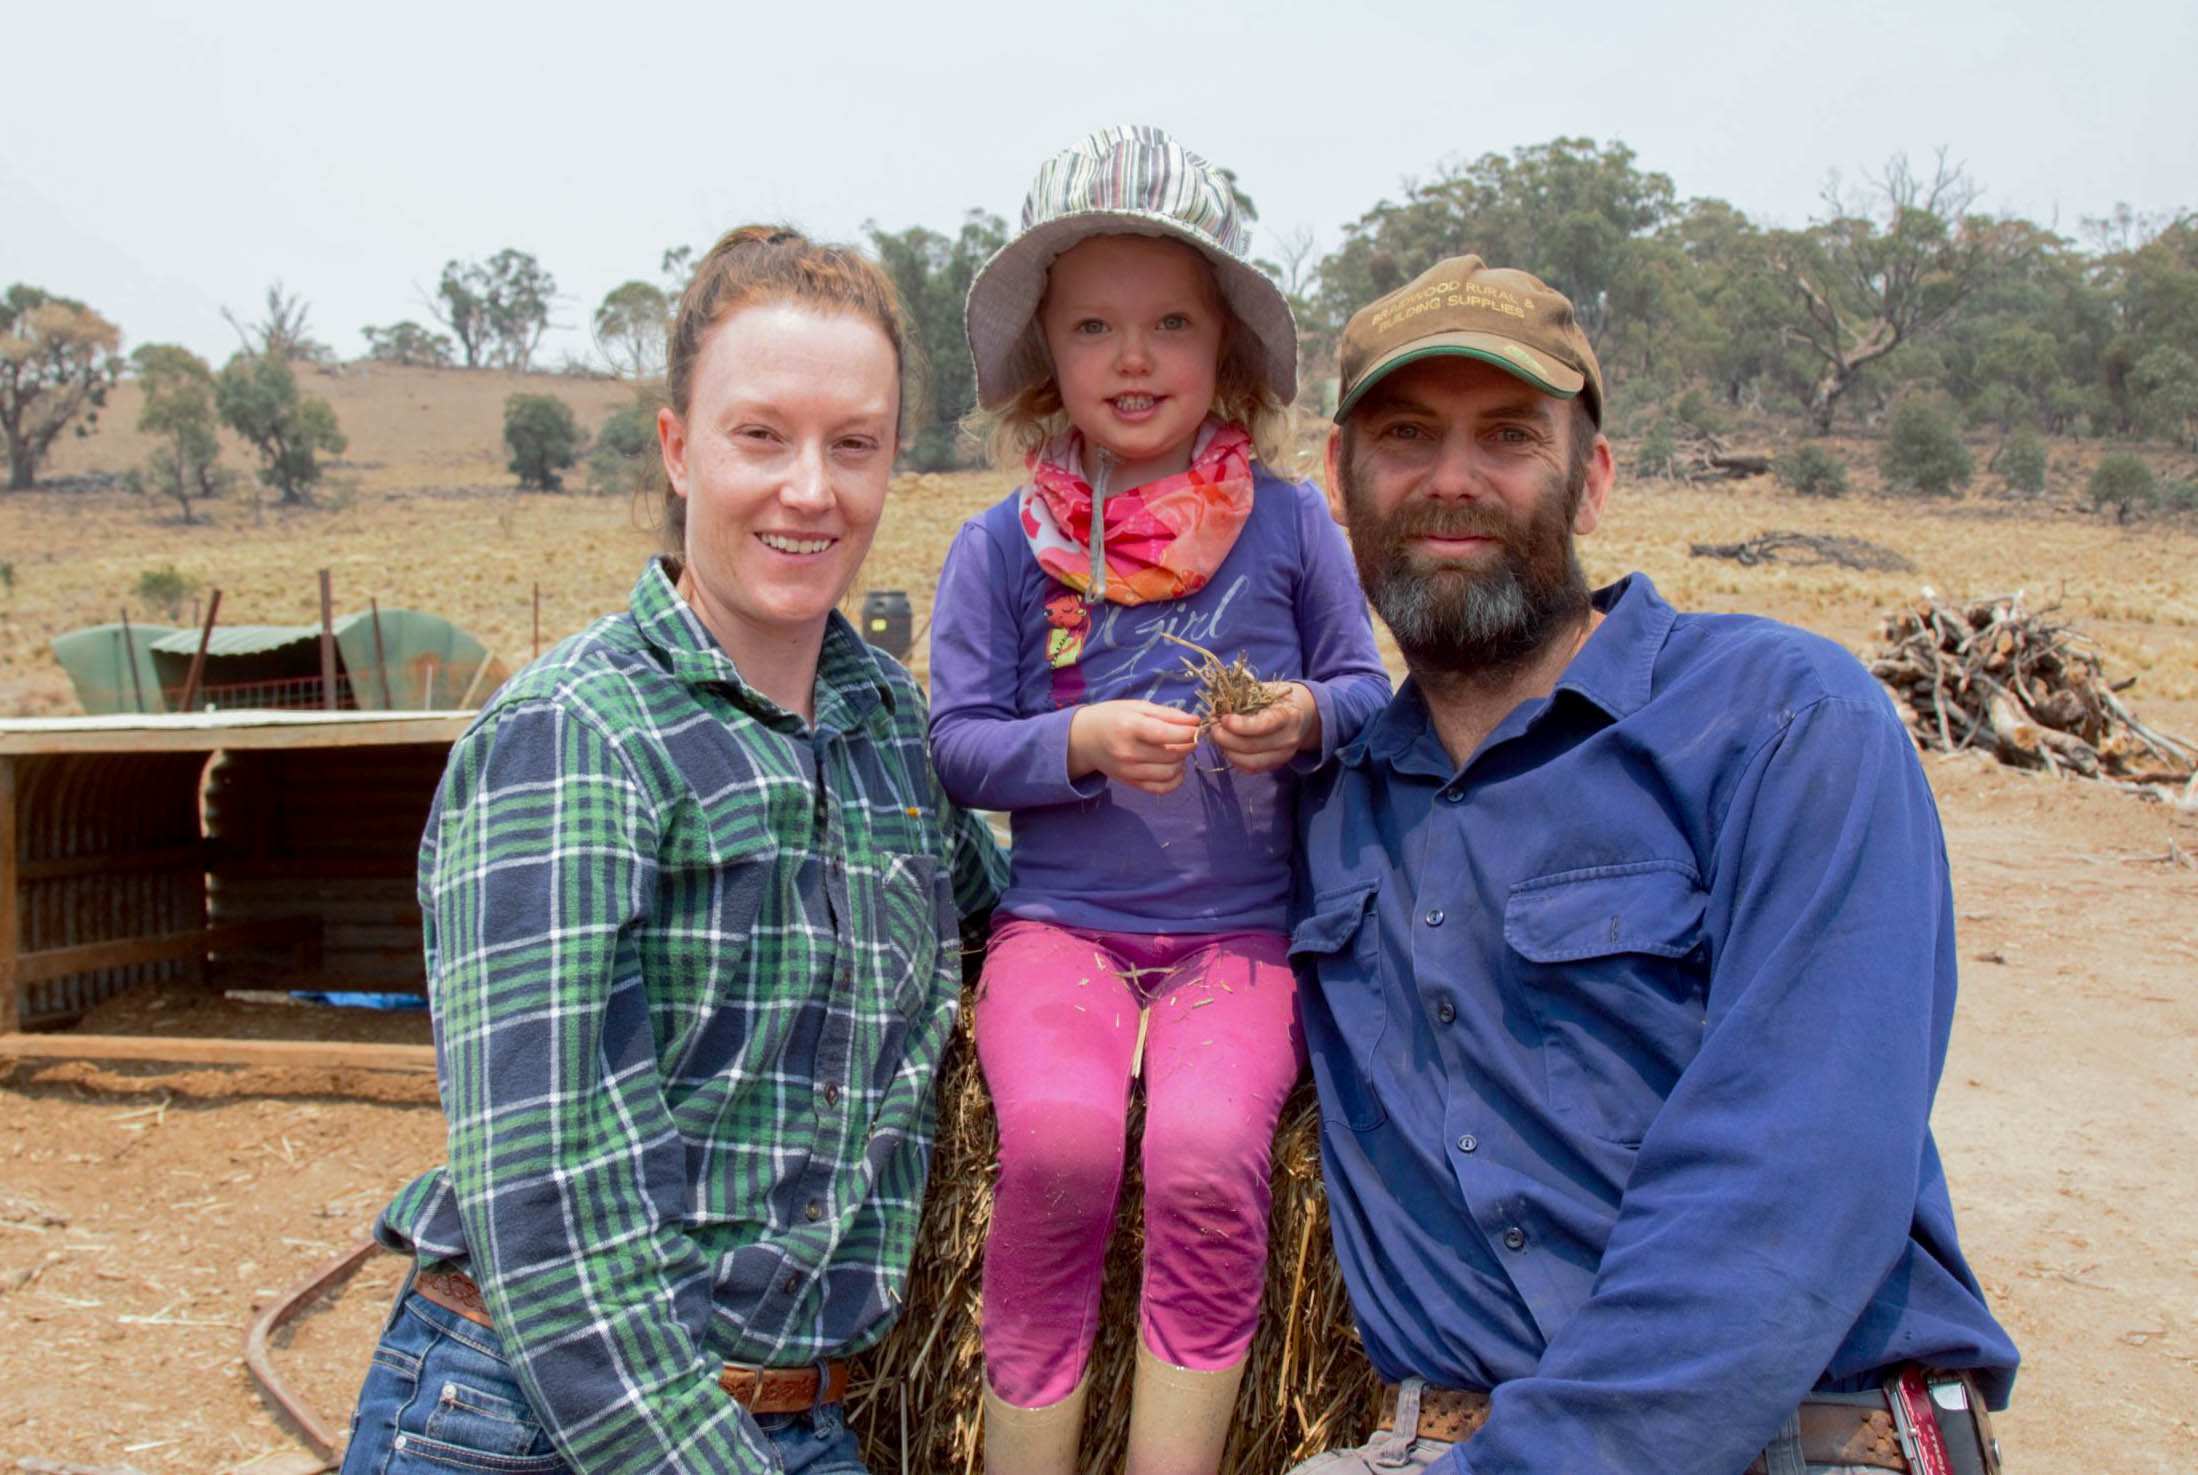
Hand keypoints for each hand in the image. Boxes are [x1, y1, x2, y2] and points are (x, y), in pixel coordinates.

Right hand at [1068, 700, 1200, 794]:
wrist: (1084, 739)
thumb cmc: (1112, 717)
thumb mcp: (1137, 707)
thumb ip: (1167, 714)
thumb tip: (1195, 721)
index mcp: (1128, 727)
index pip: (1166, 734)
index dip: (1188, 733)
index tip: (1195, 727)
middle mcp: (1128, 752)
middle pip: (1172, 755)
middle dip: (1188, 745)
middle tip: (1188, 737)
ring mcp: (1128, 771)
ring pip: (1170, 773)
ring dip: (1183, 762)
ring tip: (1179, 750)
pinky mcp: (1130, 783)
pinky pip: (1161, 789)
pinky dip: (1175, 780)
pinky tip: (1175, 767)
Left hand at [1208, 683, 1319, 774]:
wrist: (1303, 714)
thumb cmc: (1279, 699)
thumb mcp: (1266, 690)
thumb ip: (1244, 698)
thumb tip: (1216, 708)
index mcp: (1287, 716)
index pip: (1263, 725)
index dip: (1240, 725)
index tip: (1223, 719)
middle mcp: (1288, 739)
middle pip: (1251, 747)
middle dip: (1226, 738)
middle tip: (1213, 728)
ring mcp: (1283, 755)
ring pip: (1250, 762)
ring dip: (1227, 751)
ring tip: (1218, 737)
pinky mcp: (1276, 765)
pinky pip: (1251, 769)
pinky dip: (1234, 759)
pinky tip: (1228, 747)